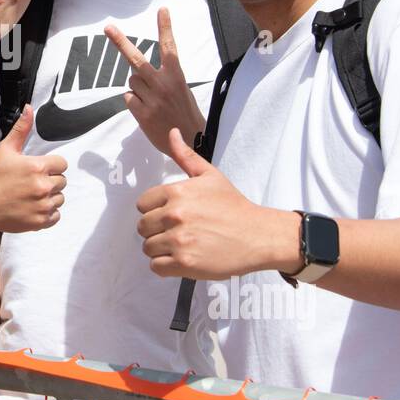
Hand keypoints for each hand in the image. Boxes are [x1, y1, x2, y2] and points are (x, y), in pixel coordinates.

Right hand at [0, 105, 66, 232]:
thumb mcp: (5, 149)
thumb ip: (21, 129)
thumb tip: (29, 108)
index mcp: (37, 167)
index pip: (62, 164)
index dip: (51, 165)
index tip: (38, 170)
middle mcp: (43, 186)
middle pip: (62, 181)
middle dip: (50, 180)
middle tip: (31, 183)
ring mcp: (43, 206)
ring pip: (60, 198)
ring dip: (50, 197)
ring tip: (31, 195)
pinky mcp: (40, 222)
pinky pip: (56, 215)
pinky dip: (48, 213)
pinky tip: (33, 207)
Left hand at [106, 7, 205, 155]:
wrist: (191, 141)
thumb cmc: (184, 112)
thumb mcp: (181, 89)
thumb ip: (163, 77)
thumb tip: (137, 73)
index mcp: (176, 75)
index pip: (169, 47)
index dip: (165, 27)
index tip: (162, 9)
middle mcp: (163, 84)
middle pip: (136, 59)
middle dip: (120, 42)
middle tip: (107, 28)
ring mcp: (152, 99)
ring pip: (131, 82)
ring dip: (138, 88)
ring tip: (153, 100)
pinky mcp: (143, 114)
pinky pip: (129, 98)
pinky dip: (135, 102)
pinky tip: (148, 111)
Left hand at [136, 129, 299, 279]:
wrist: (257, 235)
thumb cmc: (233, 205)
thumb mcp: (210, 175)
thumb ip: (186, 156)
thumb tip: (171, 132)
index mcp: (176, 192)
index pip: (142, 204)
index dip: (155, 210)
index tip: (172, 215)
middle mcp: (174, 215)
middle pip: (142, 227)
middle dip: (156, 230)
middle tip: (179, 232)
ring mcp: (178, 240)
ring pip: (148, 248)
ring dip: (161, 249)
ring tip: (183, 245)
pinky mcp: (184, 263)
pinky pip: (156, 267)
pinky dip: (166, 266)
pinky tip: (182, 258)